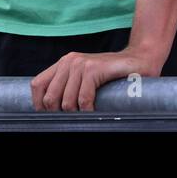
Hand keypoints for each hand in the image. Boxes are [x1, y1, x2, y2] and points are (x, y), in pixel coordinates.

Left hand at [30, 46, 160, 111]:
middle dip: (59, 113)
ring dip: (76, 113)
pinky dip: (87, 110)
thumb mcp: (85, 78)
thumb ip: (69, 86)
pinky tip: (94, 110)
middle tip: (73, 117)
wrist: (139, 60)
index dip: (39, 105)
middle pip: (50, 97)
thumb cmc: (112, 74)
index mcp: (63, 63)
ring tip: (87, 113)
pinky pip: (83, 99)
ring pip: (66, 101)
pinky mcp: (94, 69)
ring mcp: (81, 64)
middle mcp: (69, 61)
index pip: (37, 85)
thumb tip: (51, 110)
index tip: (50, 116)